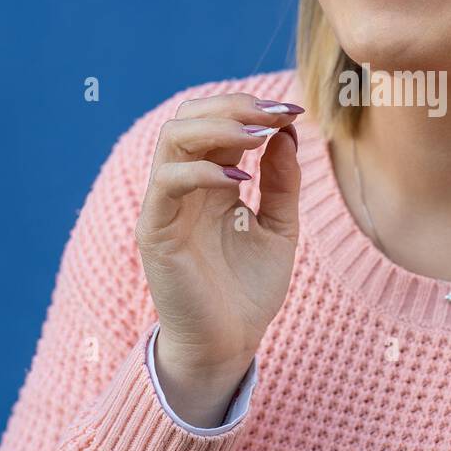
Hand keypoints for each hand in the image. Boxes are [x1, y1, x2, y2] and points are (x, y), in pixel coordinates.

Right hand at [135, 92, 303, 380]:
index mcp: (212, 180)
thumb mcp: (280, 226)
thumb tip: (287, 131)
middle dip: (234, 105)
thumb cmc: (250, 290)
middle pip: (190, 116)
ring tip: (260, 135)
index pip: (219, 121)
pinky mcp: (156, 231)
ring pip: (173, 137)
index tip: (295, 111)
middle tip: (276, 114)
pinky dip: (204, 169)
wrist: (229, 345)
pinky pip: (168, 182)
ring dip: (219, 125)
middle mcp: (185, 185)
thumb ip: (283, 180)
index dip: (253, 108)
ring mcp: (166, 205)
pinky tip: (242, 178)